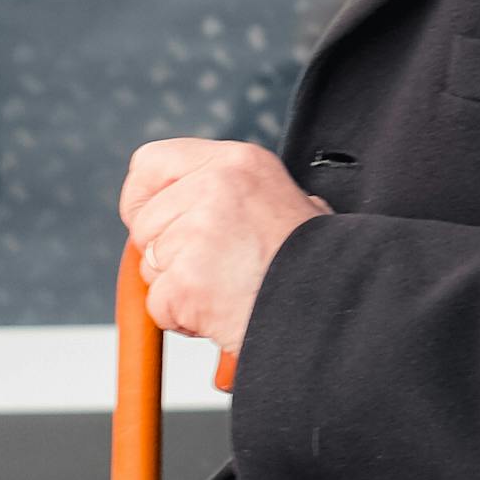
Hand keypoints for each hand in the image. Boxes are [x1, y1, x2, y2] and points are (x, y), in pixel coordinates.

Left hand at [120, 135, 327, 367]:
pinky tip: (222, 312)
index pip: (150, 163)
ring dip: (178, 288)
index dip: (144, 198)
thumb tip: (191, 204)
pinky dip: (184, 318)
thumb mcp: (283, 199)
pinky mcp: (189, 280)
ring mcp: (199, 233)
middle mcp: (214, 187)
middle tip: (214, 270)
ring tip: (227, 290)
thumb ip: (235, 193)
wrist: (335, 306)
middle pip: (145, 223)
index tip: (156, 222)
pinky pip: (159, 304)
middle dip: (167, 254)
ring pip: (150, 266)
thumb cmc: (314, 262)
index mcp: (236, 161)